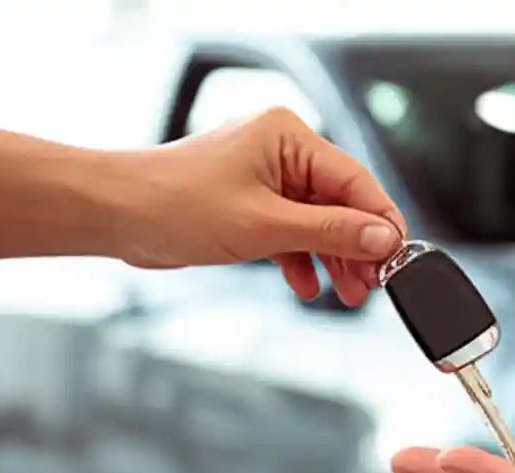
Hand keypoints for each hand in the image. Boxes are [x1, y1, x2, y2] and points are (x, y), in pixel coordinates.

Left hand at [111, 107, 406, 306]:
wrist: (115, 214)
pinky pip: (290, 232)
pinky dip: (300, 259)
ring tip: (346, 293)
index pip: (354, 179)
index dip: (381, 221)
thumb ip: (329, 233)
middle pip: (340, 203)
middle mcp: (280, 151)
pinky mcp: (249, 204)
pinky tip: (305, 285)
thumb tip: (381, 238)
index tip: (399, 257)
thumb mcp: (263, 225)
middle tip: (372, 285)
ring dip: (332, 259)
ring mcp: (264, 178)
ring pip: (317, 222)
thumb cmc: (172, 203)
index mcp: (288, 137)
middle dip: (356, 247)